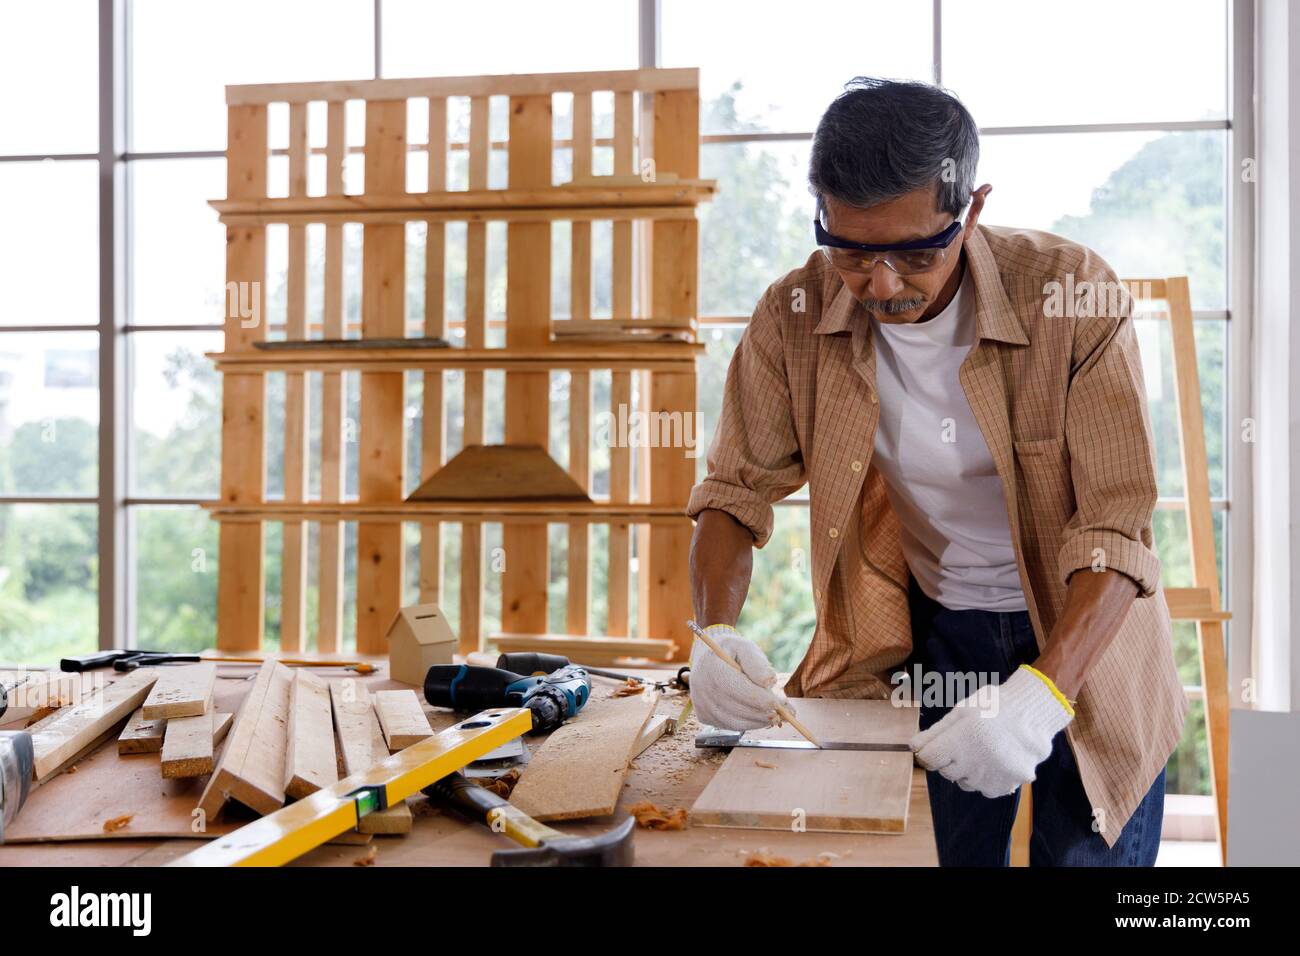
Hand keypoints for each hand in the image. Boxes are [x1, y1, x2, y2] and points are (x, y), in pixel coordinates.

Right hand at [689, 624, 791, 730]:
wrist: (708, 658)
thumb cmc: (731, 652)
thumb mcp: (745, 647)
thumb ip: (757, 662)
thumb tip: (769, 681)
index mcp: (713, 669)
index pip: (740, 690)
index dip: (762, 699)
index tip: (778, 703)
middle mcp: (703, 689)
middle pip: (739, 710)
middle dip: (764, 712)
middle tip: (783, 712)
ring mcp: (702, 705)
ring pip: (736, 723)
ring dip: (758, 721)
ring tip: (774, 715)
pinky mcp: (704, 716)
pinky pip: (730, 726)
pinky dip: (748, 723)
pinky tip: (758, 715)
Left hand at [909, 665, 1073, 797]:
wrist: (1032, 715)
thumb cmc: (992, 707)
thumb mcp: (960, 712)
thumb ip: (935, 733)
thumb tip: (913, 746)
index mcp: (959, 742)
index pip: (929, 758)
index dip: (930, 750)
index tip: (938, 745)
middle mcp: (972, 764)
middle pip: (946, 771)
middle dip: (950, 759)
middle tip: (967, 742)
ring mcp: (989, 777)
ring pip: (965, 782)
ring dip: (967, 771)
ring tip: (983, 750)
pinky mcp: (1005, 786)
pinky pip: (985, 789)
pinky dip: (986, 779)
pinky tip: (995, 761)